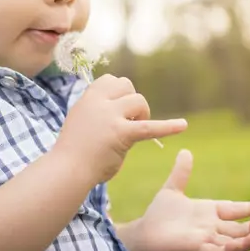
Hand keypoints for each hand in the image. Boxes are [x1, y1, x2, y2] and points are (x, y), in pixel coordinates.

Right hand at [54, 74, 187, 183]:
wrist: (67, 171)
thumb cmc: (75, 150)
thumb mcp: (82, 120)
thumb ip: (100, 110)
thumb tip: (124, 106)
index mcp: (88, 98)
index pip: (111, 80)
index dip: (119, 94)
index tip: (118, 111)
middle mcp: (98, 103)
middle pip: (127, 85)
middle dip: (132, 101)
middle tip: (128, 122)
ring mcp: (109, 117)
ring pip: (139, 101)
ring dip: (142, 114)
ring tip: (134, 132)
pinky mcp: (121, 134)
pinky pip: (149, 127)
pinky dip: (168, 127)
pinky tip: (182, 126)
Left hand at [128, 149, 249, 250]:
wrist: (144, 233)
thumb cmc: (158, 215)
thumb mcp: (172, 190)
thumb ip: (181, 172)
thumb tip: (185, 151)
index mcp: (208, 213)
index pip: (234, 210)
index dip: (249, 208)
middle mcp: (210, 228)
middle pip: (238, 230)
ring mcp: (205, 240)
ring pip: (232, 243)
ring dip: (246, 241)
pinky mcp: (196, 249)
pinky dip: (228, 250)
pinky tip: (237, 245)